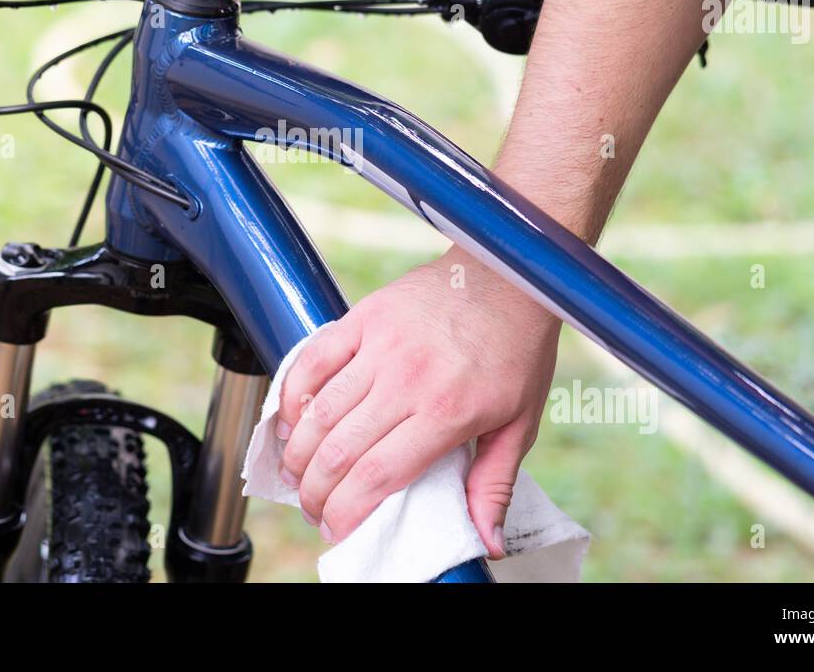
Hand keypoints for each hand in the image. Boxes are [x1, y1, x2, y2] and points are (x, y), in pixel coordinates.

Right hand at [276, 248, 559, 555]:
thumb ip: (494, 483)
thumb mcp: (520, 423)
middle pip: (339, 450)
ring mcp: (381, 344)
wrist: (510, 273)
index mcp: (446, 411)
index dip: (346, 511)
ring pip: (319, 410)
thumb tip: (487, 541)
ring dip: (298, 451)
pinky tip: (292, 421)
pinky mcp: (365, 317)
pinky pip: (313, 359)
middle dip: (315, 492)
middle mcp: (407, 378)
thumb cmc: (517, 349)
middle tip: (313, 509)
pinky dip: (294, 394)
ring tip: (296, 474)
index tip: (335, 529)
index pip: (377, 475)